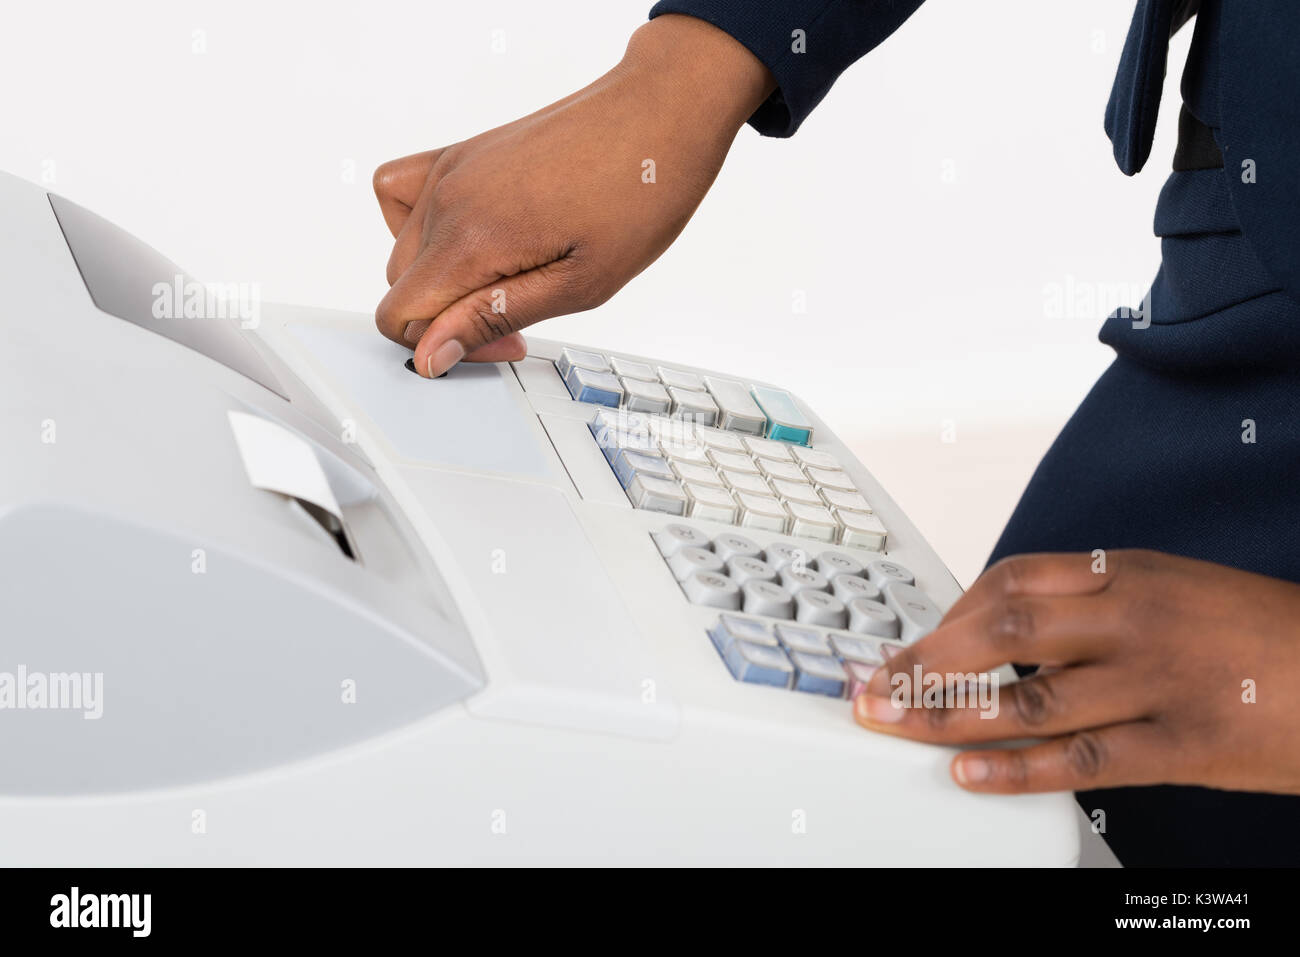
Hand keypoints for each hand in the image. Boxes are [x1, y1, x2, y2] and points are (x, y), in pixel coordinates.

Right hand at [373, 14, 774, 376]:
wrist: (660, 115)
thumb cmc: (638, 195)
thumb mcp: (579, 285)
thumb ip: (493, 318)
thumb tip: (432, 353)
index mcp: (473, 237)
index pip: (400, 316)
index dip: (444, 346)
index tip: (502, 340)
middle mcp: (448, 197)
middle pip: (401, 287)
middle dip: (449, 317)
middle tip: (519, 315)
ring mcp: (451, 169)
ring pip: (404, 248)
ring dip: (441, 278)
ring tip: (505, 277)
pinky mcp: (461, 152)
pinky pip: (396, 190)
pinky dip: (414, 224)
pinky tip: (464, 237)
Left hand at [853, 550, 1299, 795]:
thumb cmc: (1257, 632)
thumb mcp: (1172, 587)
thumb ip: (1093, 603)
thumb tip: (1009, 628)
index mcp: (1129, 573)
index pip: (1011, 579)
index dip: (948, 613)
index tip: (911, 642)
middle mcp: (1134, 619)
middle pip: (1003, 629)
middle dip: (925, 659)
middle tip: (874, 685)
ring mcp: (1157, 681)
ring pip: (1028, 695)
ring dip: (947, 714)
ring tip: (895, 725)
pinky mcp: (1182, 745)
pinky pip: (1081, 758)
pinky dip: (1016, 768)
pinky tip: (969, 773)